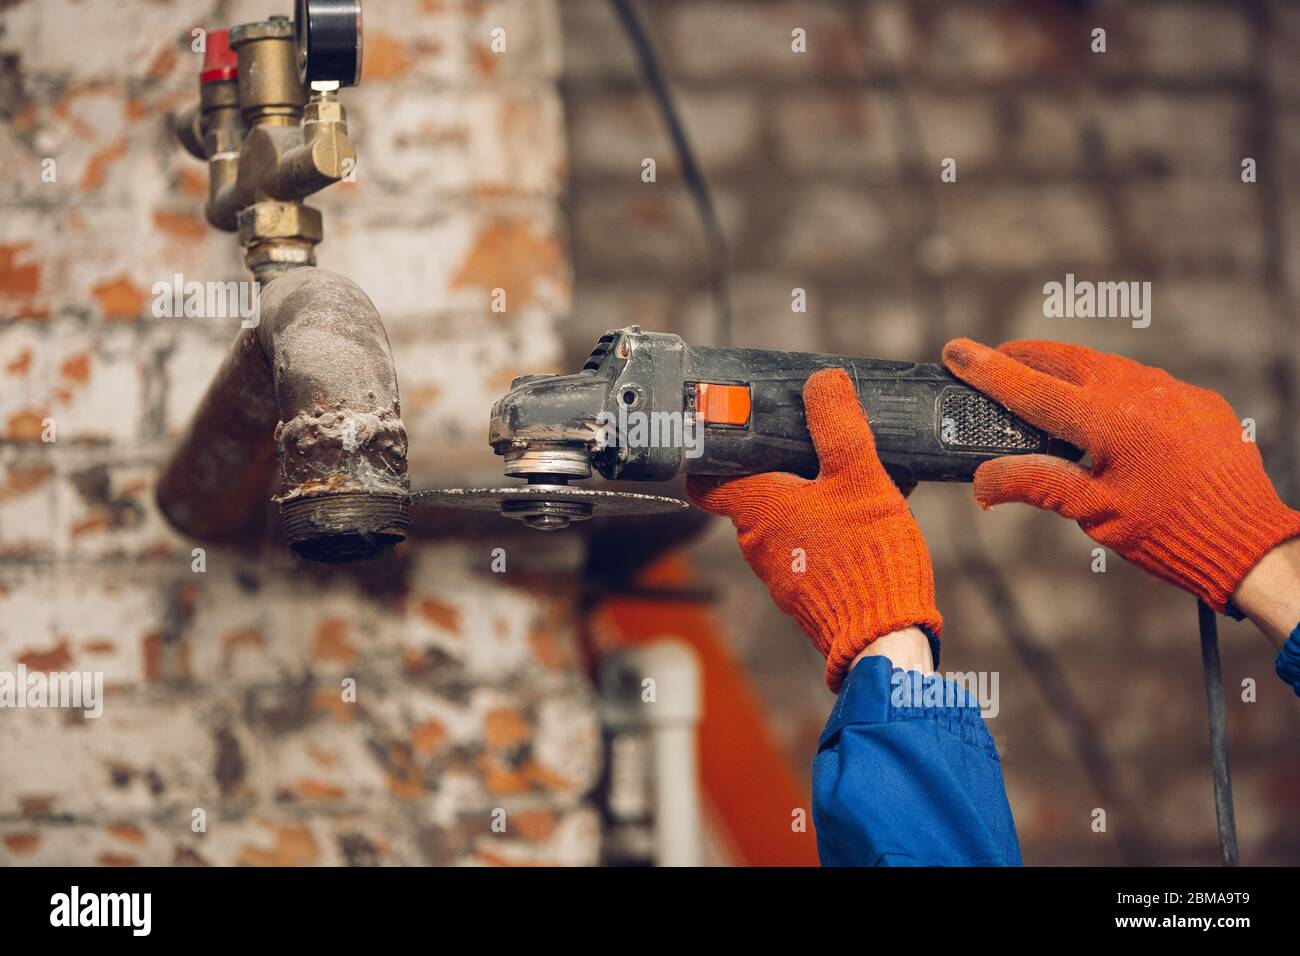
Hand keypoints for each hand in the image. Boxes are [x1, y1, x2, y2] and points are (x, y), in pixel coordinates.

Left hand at [688, 368, 941, 690]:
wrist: (884, 638)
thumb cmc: (865, 560)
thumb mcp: (859, 475)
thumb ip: (838, 425)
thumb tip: (823, 383)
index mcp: (755, 508)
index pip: (704, 477)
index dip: (710, 449)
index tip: (728, 428)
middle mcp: (757, 541)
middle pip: (752, 489)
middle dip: (781, 462)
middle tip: (813, 435)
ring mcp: (780, 568)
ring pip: (786, 515)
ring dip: (812, 491)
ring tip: (855, 470)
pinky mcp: (808, 588)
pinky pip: (809, 540)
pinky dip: (830, 520)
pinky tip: (870, 509)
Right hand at [943, 338, 1299, 612]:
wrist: (1250, 542)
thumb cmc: (1170, 532)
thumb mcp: (1093, 512)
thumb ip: (1035, 485)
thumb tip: (981, 482)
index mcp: (1107, 419)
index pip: (1030, 388)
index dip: (987, 370)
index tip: (955, 350)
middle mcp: (1139, 391)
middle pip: (1065, 360)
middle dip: (1024, 357)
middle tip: (993, 362)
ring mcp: (1173, 391)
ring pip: (1104, 367)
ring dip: (1067, 372)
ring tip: (1042, 387)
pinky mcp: (1197, 401)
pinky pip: (1142, 384)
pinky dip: (1110, 390)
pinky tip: (1103, 416)